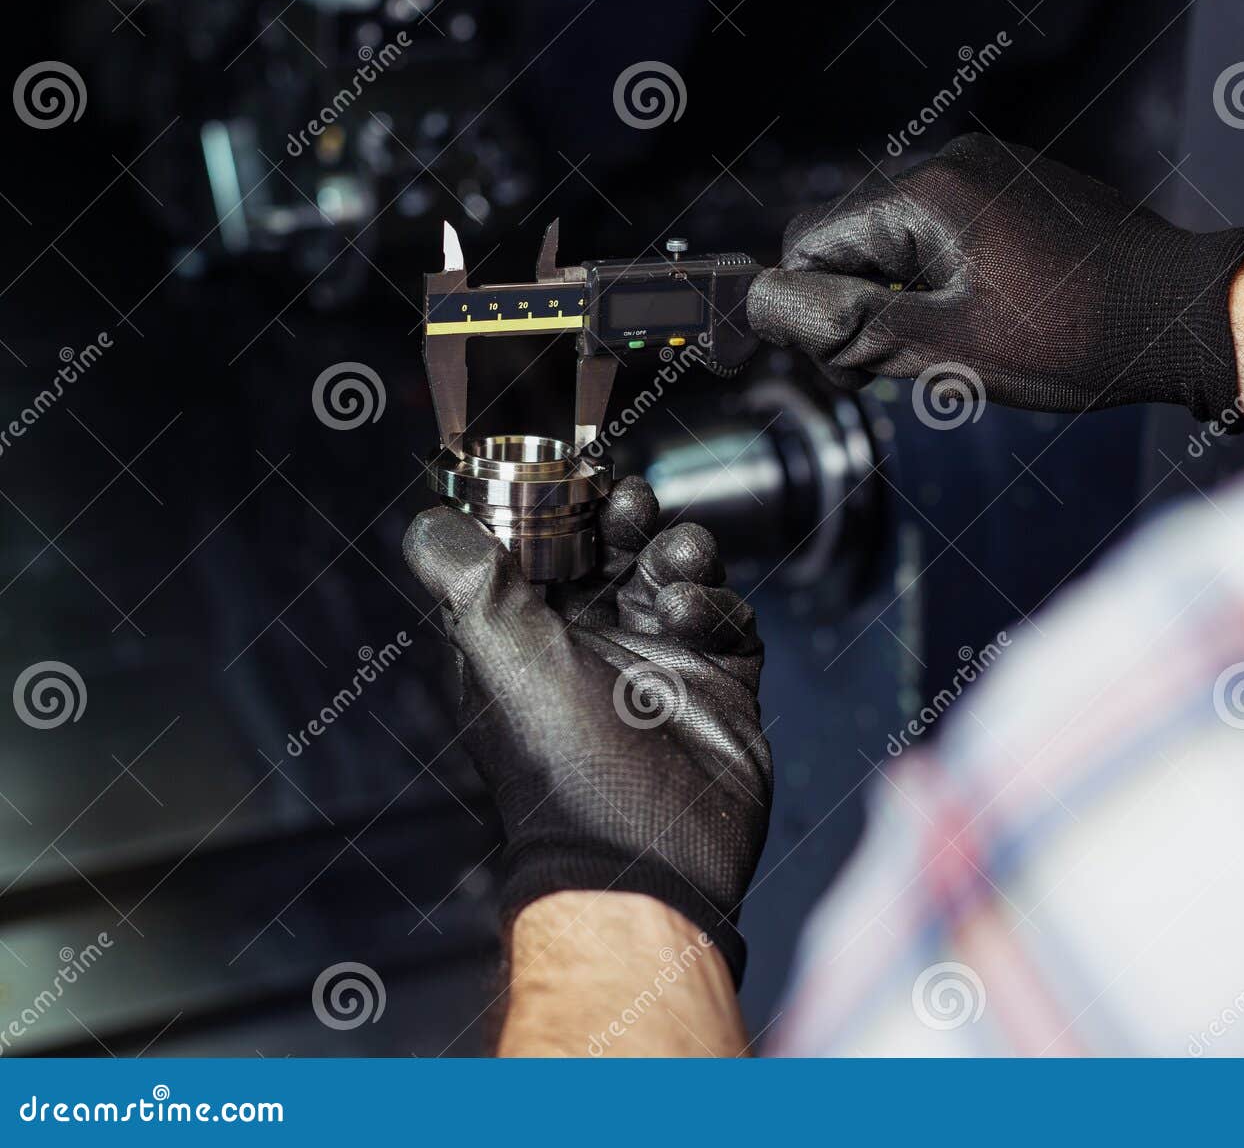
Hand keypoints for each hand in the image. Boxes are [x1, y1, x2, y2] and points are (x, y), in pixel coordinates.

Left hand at [403, 477, 770, 982]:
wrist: (646, 851)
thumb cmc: (563, 767)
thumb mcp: (501, 655)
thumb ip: (469, 577)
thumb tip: (429, 521)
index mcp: (535, 638)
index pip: (550, 549)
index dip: (562, 507)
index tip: (575, 476)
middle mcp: (598, 646)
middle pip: (622, 549)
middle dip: (629, 517)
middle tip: (629, 506)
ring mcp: (663, 664)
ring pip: (681, 573)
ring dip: (680, 553)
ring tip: (671, 569)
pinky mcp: (720, 685)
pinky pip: (731, 619)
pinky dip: (717, 606)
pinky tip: (690, 622)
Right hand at [747, 133, 1243, 423]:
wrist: (1185, 315)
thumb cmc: (1079, 339)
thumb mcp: (949, 349)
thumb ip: (848, 326)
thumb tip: (764, 305)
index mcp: (926, 192)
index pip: (809, 243)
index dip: (814, 313)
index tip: (855, 368)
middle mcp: (952, 162)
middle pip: (849, 236)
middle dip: (857, 304)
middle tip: (901, 367)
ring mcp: (989, 170)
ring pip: (894, 236)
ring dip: (899, 295)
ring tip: (952, 344)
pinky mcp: (1017, 188)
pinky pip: (942, 228)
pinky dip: (940, 276)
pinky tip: (983, 316)